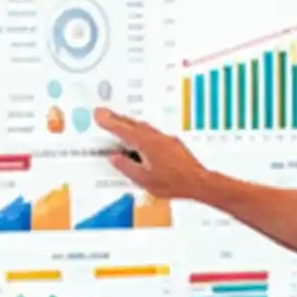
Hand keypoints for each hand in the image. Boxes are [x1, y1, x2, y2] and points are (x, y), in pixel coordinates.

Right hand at [93, 107, 210, 199]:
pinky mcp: (171, 144)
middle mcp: (156, 138)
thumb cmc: (173, 183)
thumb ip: (127, 167)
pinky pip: (151, 133)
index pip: (123, 130)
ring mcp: (165, 139)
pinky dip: (140, 132)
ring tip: (118, 123)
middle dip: (117, 118)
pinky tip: (139, 138)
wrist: (198, 182)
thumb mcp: (143, 179)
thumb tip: (115, 158)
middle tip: (104, 113)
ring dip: (129, 124)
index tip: (99, 115)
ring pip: (143, 128)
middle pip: (133, 124)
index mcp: (147, 144)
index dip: (109, 122)